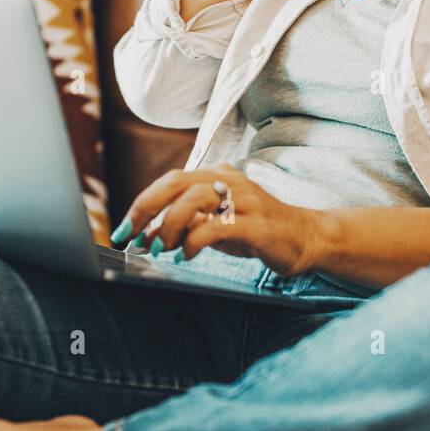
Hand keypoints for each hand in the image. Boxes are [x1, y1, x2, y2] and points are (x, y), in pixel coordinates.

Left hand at [111, 162, 322, 276]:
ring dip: (169, 224)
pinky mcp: (258, 224)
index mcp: (217, 176)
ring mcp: (246, 199)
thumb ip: (185, 222)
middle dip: (146, 208)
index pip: (170, 181)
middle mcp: (230, 180)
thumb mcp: (216, 223)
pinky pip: (219, 226)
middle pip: (177, 182)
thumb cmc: (256, 230)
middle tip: (130, 235)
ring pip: (196, 198)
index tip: (123, 229)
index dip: (142, 203)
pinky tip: (185, 254)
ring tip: (160, 247)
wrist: (306, 237)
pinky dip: (194, 239)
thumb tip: (147, 232)